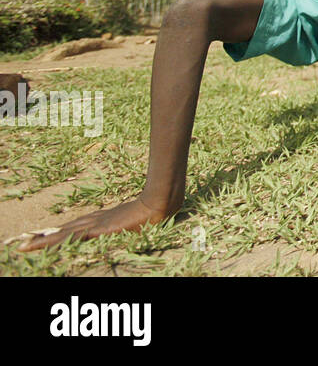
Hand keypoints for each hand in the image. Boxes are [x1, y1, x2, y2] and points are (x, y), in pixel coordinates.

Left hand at [17, 196, 170, 250]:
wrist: (158, 202)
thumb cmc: (155, 210)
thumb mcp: (141, 218)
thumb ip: (134, 218)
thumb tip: (138, 219)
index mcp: (105, 218)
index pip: (78, 226)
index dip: (63, 231)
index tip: (49, 235)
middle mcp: (96, 220)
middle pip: (66, 229)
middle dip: (47, 236)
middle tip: (28, 241)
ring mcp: (95, 224)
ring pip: (63, 234)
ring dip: (44, 240)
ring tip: (26, 245)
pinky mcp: (97, 229)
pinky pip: (70, 237)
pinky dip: (53, 242)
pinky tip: (42, 245)